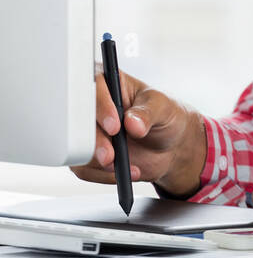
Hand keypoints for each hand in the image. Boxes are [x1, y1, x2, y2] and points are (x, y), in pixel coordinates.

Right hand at [70, 68, 205, 194]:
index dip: (100, 107)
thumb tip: (132, 122)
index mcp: (109, 82)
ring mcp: (88, 131)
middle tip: (110, 155)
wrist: (169, 146)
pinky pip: (83, 168)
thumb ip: (148, 113)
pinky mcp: (87, 154)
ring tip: (124, 165)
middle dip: (94, 141)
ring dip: (98, 162)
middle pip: (78, 120)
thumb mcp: (163, 108)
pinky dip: (103, 175)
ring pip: (77, 147)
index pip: (94, 87)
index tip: (114, 126)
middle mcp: (93, 105)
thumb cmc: (165, 116)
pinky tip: (127, 171)